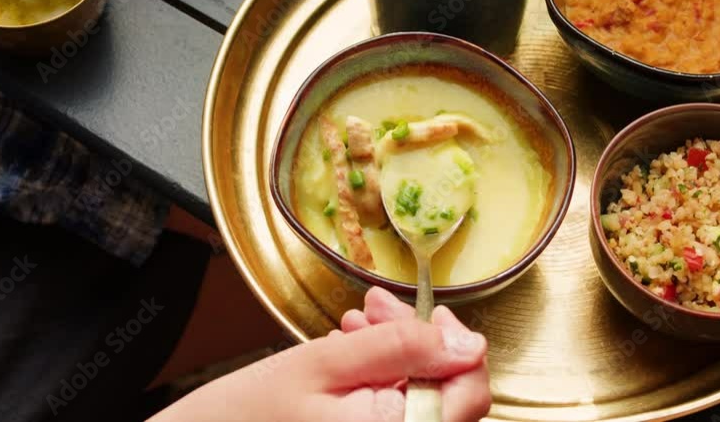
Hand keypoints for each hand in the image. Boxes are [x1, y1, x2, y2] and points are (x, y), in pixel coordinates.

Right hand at [149, 287, 490, 421]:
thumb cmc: (247, 413)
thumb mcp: (325, 364)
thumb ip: (401, 350)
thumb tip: (467, 344)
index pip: (471, 395)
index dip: (460, 346)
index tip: (431, 313)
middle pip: (446, 396)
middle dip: (416, 342)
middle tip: (376, 308)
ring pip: (419, 401)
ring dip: (395, 356)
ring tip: (354, 326)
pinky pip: (392, 414)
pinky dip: (379, 381)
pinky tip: (349, 356)